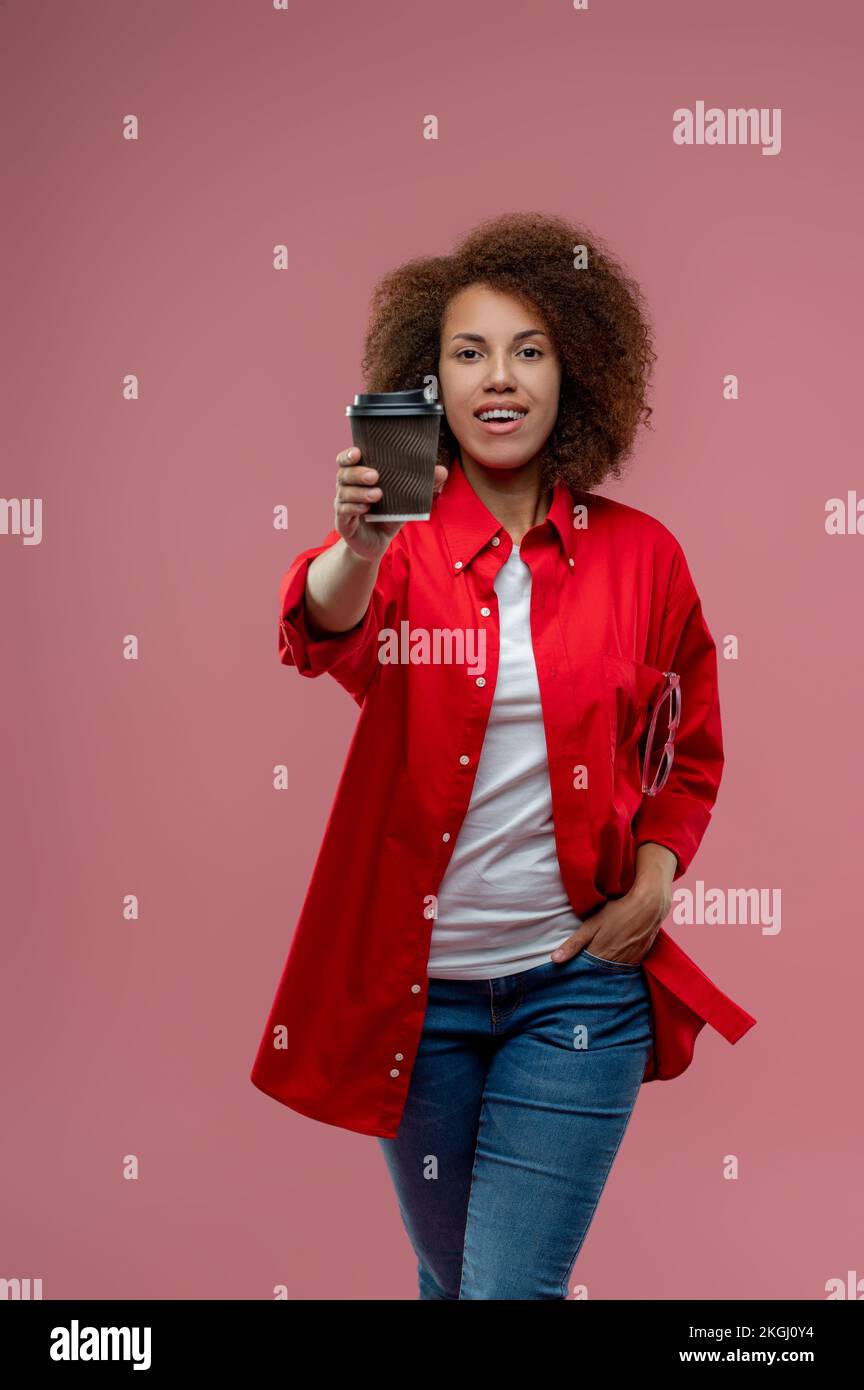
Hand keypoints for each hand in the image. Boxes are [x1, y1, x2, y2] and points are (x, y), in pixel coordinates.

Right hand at [334, 446, 448, 562]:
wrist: (376, 544)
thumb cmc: (388, 515)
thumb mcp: (406, 500)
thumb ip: (422, 485)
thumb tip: (442, 470)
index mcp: (357, 477)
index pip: (346, 460)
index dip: (348, 454)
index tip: (359, 452)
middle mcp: (346, 488)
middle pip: (343, 474)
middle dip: (358, 473)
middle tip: (375, 476)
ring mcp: (342, 505)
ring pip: (344, 492)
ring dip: (360, 492)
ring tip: (378, 494)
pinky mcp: (343, 522)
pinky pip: (344, 511)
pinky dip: (354, 508)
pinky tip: (366, 509)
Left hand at [550, 875, 671, 965]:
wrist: (649, 906)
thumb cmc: (618, 911)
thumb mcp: (591, 924)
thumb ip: (573, 943)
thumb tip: (555, 960)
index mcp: (600, 957)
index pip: (583, 972)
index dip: (576, 970)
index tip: (569, 970)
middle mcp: (615, 964)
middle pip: (598, 973)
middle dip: (590, 972)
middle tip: (583, 965)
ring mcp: (629, 962)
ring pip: (612, 972)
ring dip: (604, 969)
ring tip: (599, 959)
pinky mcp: (639, 958)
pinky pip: (625, 967)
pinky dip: (618, 965)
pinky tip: (614, 957)